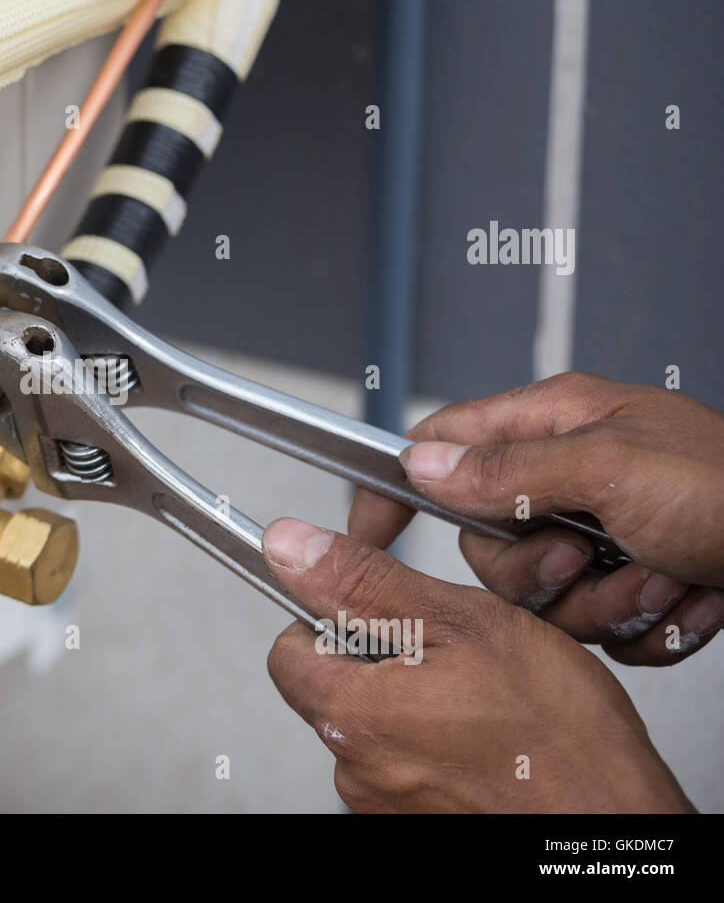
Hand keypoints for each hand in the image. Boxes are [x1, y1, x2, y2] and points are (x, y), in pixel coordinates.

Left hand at [262, 517, 693, 811]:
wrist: (612, 820)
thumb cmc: (557, 737)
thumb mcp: (461, 622)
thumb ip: (364, 582)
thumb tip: (292, 548)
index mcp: (352, 711)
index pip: (287, 650)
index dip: (327, 617)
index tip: (374, 608)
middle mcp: (355, 766)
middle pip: (330, 687)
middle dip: (377, 657)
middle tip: (445, 647)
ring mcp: (384, 801)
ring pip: (373, 723)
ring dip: (410, 698)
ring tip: (475, 692)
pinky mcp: (417, 819)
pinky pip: (406, 761)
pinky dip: (435, 739)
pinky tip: (483, 730)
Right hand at [349, 372, 723, 664]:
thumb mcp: (614, 466)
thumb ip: (508, 467)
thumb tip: (423, 463)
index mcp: (554, 424)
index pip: (439, 448)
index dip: (397, 490)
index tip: (368, 534)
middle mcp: (567, 478)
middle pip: (486, 546)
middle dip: (541, 570)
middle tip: (590, 552)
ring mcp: (596, 535)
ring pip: (540, 600)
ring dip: (605, 602)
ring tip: (663, 572)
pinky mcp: (624, 585)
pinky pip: (591, 629)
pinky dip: (639, 626)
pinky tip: (684, 595)